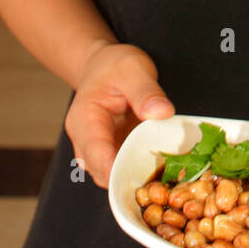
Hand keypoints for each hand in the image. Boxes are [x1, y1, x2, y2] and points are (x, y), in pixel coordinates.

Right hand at [65, 40, 174, 188]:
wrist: (103, 66)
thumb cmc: (113, 66)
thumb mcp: (133, 69)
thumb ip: (146, 91)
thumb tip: (162, 113)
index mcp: (84, 121)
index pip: (97, 154)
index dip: (117, 171)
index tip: (141, 180)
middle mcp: (84, 141)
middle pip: (103, 173)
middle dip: (130, 179)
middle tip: (163, 181)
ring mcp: (96, 150)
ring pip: (112, 177)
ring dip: (135, 178)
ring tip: (164, 175)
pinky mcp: (110, 153)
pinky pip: (121, 170)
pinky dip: (138, 172)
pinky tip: (159, 168)